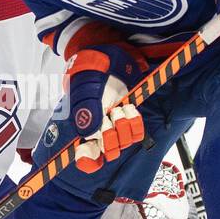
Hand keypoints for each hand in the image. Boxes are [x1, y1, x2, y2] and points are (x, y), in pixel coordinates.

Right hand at [65, 44, 146, 172]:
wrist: (108, 58)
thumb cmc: (92, 73)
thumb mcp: (85, 88)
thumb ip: (86, 110)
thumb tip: (89, 134)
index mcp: (83, 127)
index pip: (85, 156)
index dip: (88, 160)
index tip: (90, 154)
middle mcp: (98, 131)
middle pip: (108, 151)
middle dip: (112, 135)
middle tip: (109, 116)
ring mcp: (115, 125)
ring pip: (123, 143)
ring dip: (124, 125)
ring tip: (119, 107)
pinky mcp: (129, 119)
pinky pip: (137, 132)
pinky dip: (135, 121)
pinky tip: (129, 108)